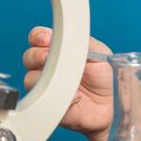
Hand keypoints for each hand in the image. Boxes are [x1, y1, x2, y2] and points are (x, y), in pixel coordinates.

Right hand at [22, 26, 114, 140]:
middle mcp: (49, 66)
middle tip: (49, 58)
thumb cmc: (105, 77)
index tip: (46, 39)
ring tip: (68, 81)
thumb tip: (67, 39)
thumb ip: (81, 42)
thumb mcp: (99, 52)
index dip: (38, 36)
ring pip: (30, 79)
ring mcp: (46, 86)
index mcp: (59, 49)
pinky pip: (43, 100)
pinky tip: (75, 97)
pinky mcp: (48, 104)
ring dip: (48, 78)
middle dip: (37, 55)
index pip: (38, 38)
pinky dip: (59, 96)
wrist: (111, 104)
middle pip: (29, 57)